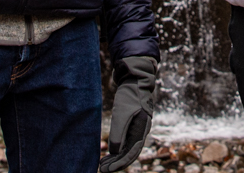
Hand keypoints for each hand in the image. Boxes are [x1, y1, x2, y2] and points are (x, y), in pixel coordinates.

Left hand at [100, 56, 156, 171]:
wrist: (135, 80)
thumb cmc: (129, 96)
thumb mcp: (121, 113)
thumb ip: (119, 133)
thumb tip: (115, 152)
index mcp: (141, 131)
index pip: (130, 154)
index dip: (118, 164)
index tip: (106, 170)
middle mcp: (141, 132)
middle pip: (129, 154)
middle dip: (116, 163)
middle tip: (102, 169)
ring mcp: (138, 128)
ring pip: (127, 149)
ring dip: (116, 157)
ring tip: (103, 163)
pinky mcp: (133, 124)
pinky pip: (126, 141)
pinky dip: (118, 149)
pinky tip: (110, 153)